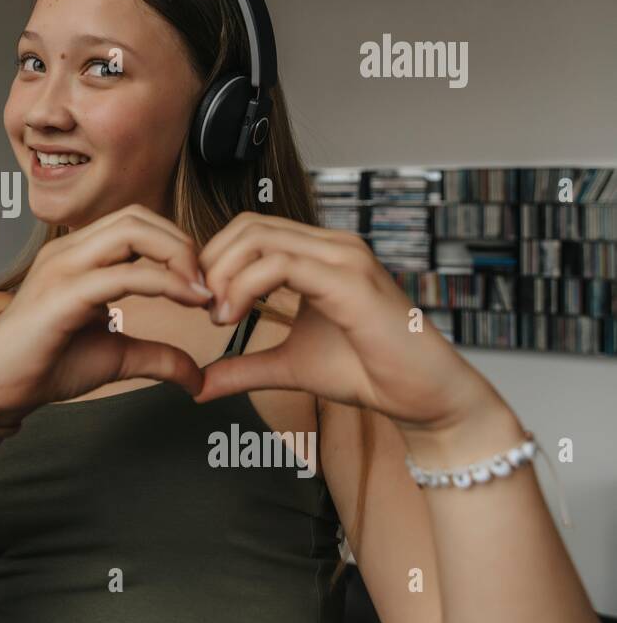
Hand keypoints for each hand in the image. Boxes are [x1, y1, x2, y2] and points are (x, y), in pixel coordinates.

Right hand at [0, 203, 213, 426]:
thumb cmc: (44, 366)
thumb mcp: (116, 357)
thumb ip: (158, 356)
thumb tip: (198, 377)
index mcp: (78, 256)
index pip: (136, 223)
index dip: (177, 245)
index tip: (203, 285)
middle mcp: (68, 251)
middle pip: (138, 217)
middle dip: (183, 243)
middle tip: (208, 283)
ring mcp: (62, 268)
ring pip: (132, 231)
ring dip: (178, 255)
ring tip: (201, 290)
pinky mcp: (62, 295)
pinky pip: (123, 274)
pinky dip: (164, 282)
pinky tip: (186, 301)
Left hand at [193, 211, 502, 429]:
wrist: (423, 397)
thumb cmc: (367, 373)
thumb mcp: (288, 366)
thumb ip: (244, 367)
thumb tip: (198, 384)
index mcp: (319, 254)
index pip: (251, 230)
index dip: (215, 260)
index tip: (202, 304)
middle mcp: (332, 245)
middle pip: (248, 226)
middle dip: (212, 263)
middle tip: (202, 307)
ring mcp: (343, 257)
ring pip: (259, 238)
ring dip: (224, 274)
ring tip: (218, 316)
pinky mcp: (350, 280)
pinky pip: (280, 265)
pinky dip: (243, 287)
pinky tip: (232, 317)